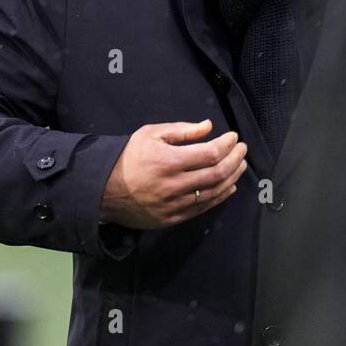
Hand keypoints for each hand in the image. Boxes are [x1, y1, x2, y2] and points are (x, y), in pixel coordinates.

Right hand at [99, 120, 247, 229]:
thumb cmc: (128, 157)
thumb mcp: (150, 134)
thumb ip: (182, 131)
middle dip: (235, 159)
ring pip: (213, 192)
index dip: (227, 145)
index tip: (233, 137)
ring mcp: (174, 205)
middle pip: (216, 174)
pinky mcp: (173, 218)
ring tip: (240, 165)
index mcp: (168, 162)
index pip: (209, 154)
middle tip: (242, 149)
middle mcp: (173, 185)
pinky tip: (229, 186)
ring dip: (232, 177)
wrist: (103, 190)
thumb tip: (208, 127)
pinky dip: (220, 196)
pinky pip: (203, 208)